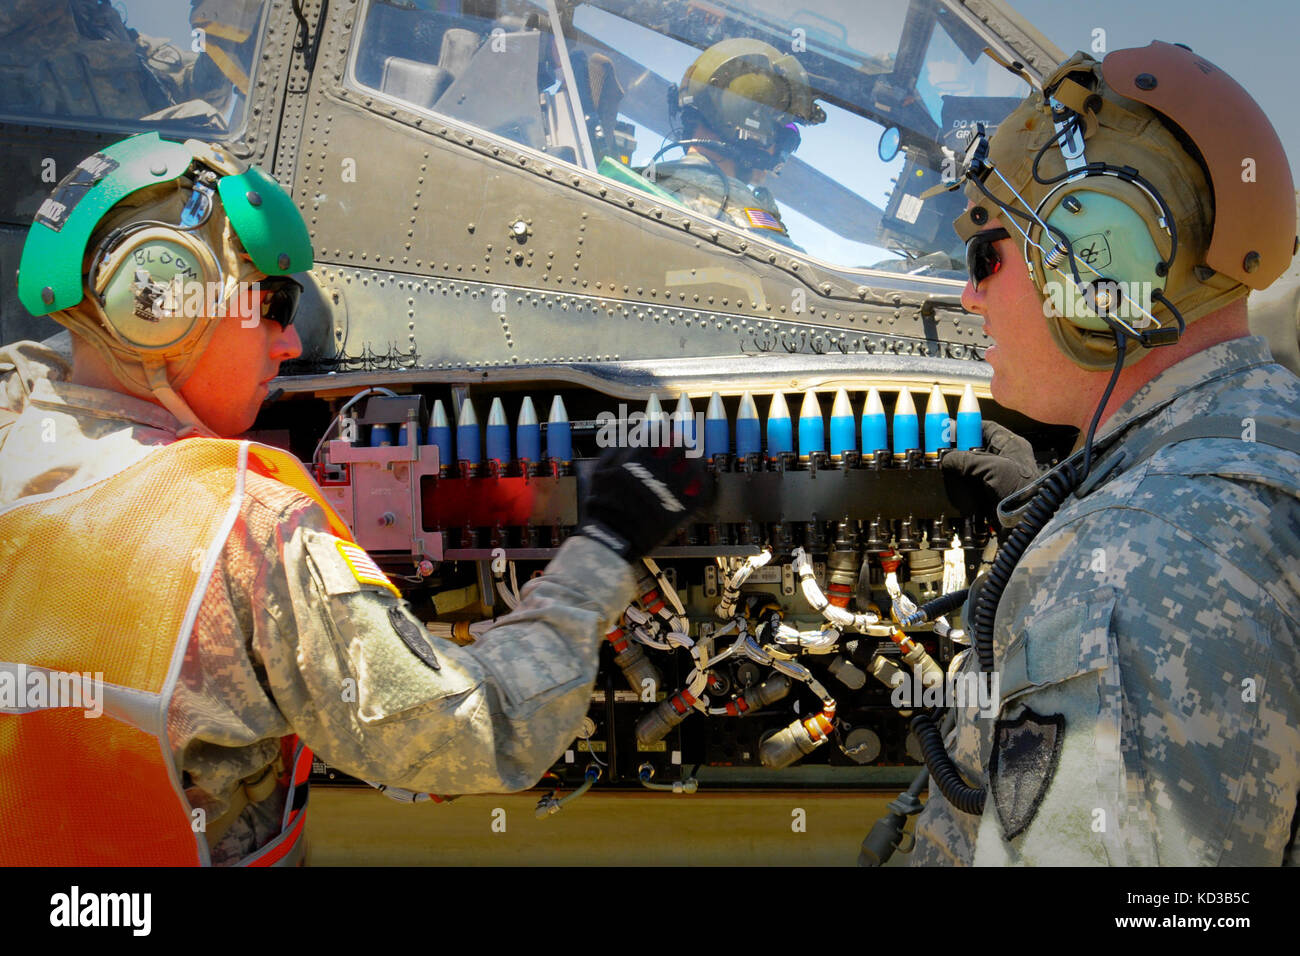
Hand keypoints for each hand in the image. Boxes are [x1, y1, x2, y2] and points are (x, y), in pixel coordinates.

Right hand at [577, 443, 713, 561]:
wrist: (611, 536)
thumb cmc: (602, 505)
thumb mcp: (600, 472)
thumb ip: (614, 449)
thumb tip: (630, 434)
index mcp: (636, 461)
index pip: (657, 435)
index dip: (663, 431)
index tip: (666, 432)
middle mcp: (655, 473)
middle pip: (679, 448)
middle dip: (683, 443)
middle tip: (685, 444)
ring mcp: (670, 491)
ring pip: (692, 467)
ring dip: (696, 460)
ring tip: (696, 459)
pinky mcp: (680, 509)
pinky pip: (700, 492)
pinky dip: (703, 483)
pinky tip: (703, 481)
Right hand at [941, 421, 1037, 513]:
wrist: (1026, 524)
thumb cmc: (1018, 490)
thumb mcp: (992, 468)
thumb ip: (966, 460)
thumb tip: (945, 459)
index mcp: (1011, 446)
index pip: (986, 428)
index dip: (967, 426)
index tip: (947, 429)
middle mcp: (1004, 459)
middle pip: (975, 447)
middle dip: (957, 448)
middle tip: (939, 449)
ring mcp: (996, 478)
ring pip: (971, 467)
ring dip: (956, 468)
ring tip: (939, 466)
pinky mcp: (989, 495)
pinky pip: (970, 485)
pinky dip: (958, 485)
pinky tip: (946, 484)